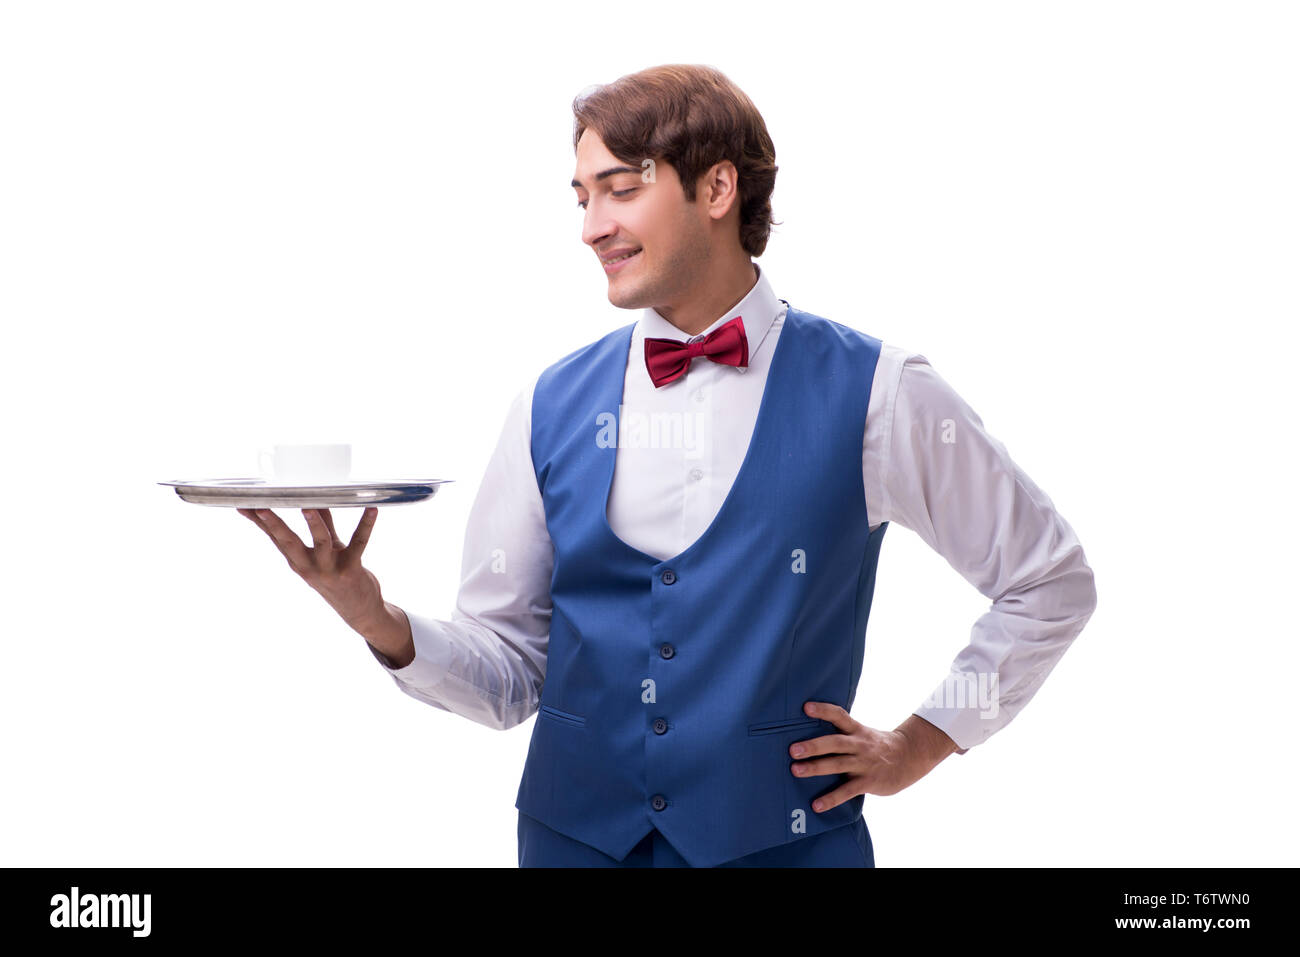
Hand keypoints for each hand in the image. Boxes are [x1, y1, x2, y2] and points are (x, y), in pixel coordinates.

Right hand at [238, 507, 385, 633]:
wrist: (359, 610)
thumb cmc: (338, 575)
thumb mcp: (326, 551)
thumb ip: (322, 524)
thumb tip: (314, 500)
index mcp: (297, 560)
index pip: (274, 537)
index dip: (259, 521)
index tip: (244, 503)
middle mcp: (308, 566)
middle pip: (288, 541)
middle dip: (274, 524)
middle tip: (262, 507)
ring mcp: (329, 568)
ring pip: (321, 542)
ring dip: (315, 523)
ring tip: (309, 507)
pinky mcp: (351, 569)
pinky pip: (359, 543)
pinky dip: (366, 524)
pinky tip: (372, 509)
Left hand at [788, 702, 957, 811]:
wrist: (910, 758)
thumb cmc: (876, 746)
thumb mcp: (862, 733)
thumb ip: (841, 733)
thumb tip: (809, 734)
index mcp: (857, 730)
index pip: (839, 716)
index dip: (823, 710)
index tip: (805, 707)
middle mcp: (859, 745)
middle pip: (835, 743)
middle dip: (814, 746)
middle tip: (793, 749)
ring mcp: (864, 763)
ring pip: (838, 765)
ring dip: (816, 768)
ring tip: (796, 771)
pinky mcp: (868, 782)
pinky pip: (848, 791)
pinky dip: (831, 798)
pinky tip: (816, 805)